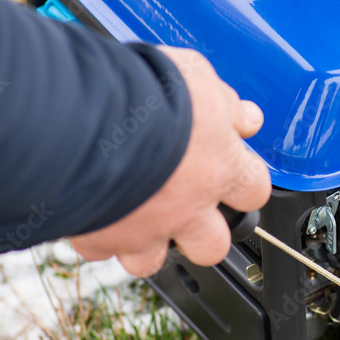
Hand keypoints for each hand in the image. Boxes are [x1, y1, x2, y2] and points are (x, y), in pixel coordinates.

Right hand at [70, 47, 271, 276]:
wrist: (86, 115)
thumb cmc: (147, 92)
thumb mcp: (198, 78)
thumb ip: (226, 104)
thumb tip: (248, 118)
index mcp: (220, 169)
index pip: (254, 191)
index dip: (244, 184)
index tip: (233, 173)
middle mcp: (189, 209)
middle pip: (212, 246)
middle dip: (201, 233)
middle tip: (184, 207)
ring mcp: (146, 229)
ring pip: (153, 261)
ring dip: (144, 242)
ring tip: (132, 214)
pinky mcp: (102, 237)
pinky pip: (99, 248)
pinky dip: (94, 233)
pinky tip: (89, 206)